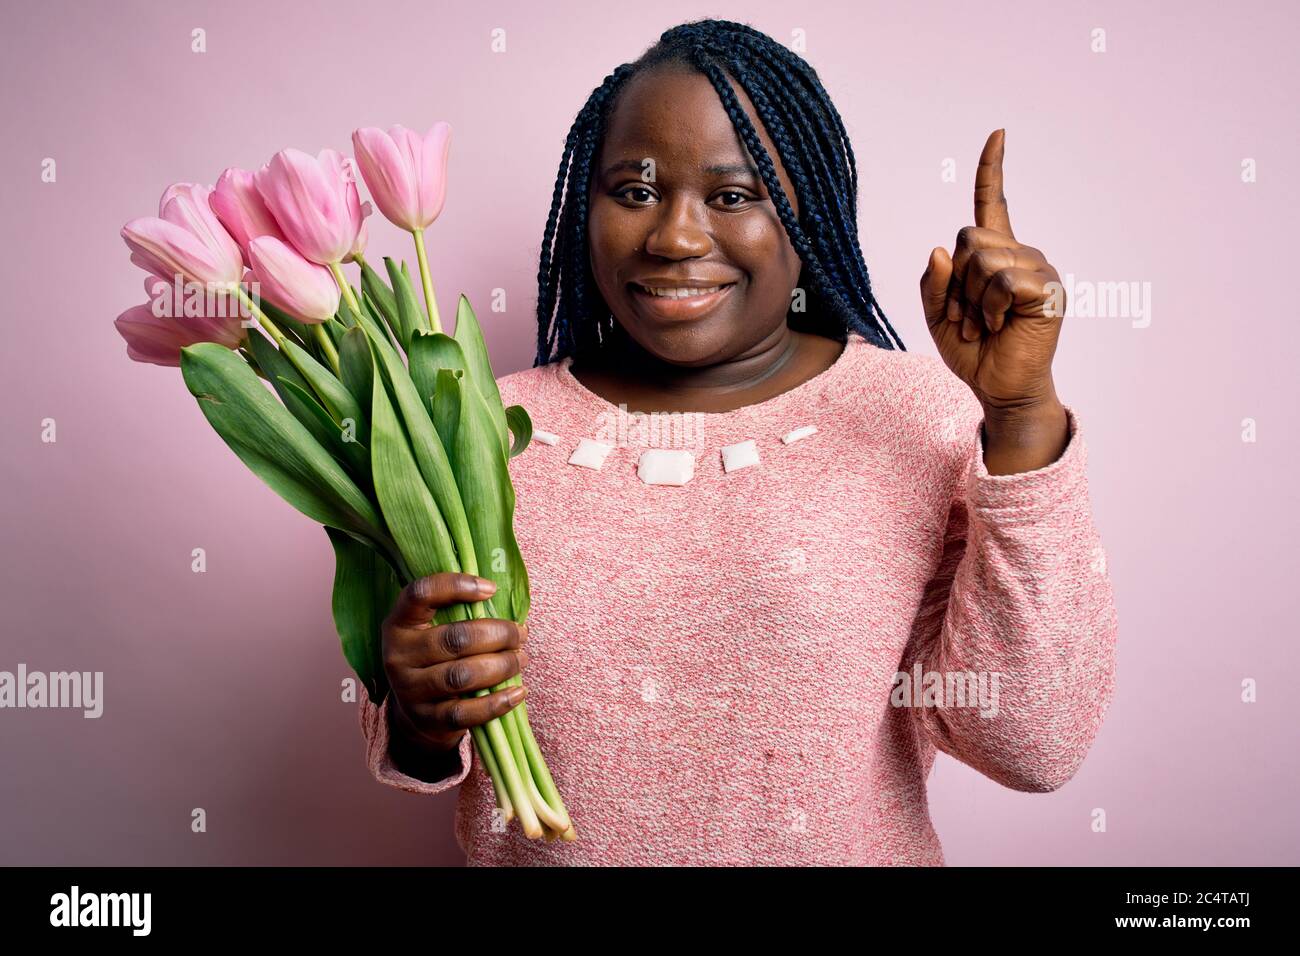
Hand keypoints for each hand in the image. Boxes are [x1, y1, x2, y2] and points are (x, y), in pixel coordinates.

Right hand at [381, 572, 528, 757]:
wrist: (416, 713)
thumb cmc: (436, 658)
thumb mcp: (433, 630)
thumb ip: (458, 612)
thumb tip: (507, 598)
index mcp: (399, 623)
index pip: (420, 594)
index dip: (456, 585)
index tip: (491, 589)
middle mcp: (398, 655)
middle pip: (455, 639)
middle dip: (498, 634)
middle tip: (520, 634)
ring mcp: (409, 690)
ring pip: (462, 675)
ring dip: (501, 665)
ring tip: (521, 659)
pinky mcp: (427, 719)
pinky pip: (467, 712)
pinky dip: (498, 702)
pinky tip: (518, 692)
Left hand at [919, 129, 1064, 415]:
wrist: (998, 387)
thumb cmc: (973, 352)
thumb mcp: (938, 316)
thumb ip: (934, 283)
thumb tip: (940, 250)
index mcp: (994, 256)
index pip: (992, 204)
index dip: (992, 170)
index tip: (998, 133)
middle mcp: (1020, 255)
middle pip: (969, 238)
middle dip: (955, 283)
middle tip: (965, 318)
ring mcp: (1037, 270)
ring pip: (983, 259)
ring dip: (970, 299)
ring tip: (984, 325)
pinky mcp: (1047, 290)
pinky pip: (1002, 280)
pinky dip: (990, 307)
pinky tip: (1000, 326)